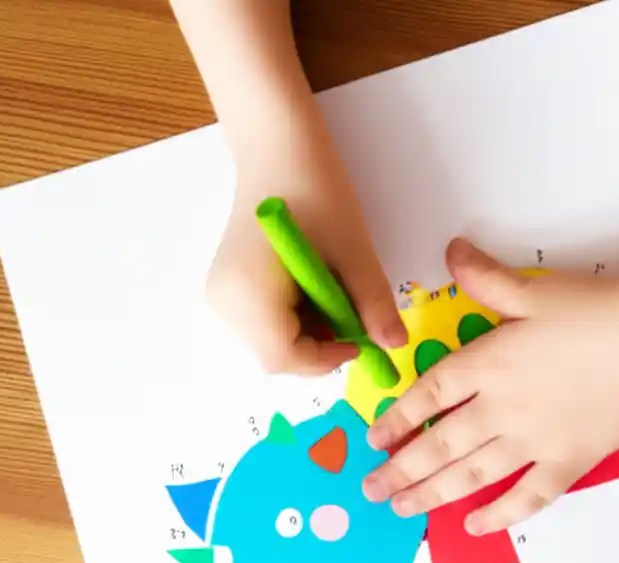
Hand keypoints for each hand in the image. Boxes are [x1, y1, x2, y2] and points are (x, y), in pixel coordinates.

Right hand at [205, 173, 406, 374]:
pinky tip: (314, 283)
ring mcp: (222, 297)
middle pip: (277, 355)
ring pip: (273, 340)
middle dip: (321, 344)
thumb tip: (396, 345)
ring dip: (312, 330)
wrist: (279, 148)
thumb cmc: (314, 190)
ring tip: (334, 288)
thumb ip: (371, 302)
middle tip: (351, 310)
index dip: (327, 357)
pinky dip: (296, 316)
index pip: (284, 357)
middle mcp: (224, 305)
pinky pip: (265, 322)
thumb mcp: (352, 250)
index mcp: (247, 297)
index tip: (360, 338)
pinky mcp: (229, 289)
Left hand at [360, 238, 618, 534]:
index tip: (373, 438)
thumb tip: (451, 251)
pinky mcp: (569, 462)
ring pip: (471, 475)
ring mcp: (534, 440)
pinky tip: (475, 525)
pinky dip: (499, 514)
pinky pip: (526, 497)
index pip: (429, 396)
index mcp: (488, 363)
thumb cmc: (597, 310)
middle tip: (370, 490)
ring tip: (402, 509)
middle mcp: (502, 408)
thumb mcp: (533, 289)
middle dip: (399, 470)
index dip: (396, 419)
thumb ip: (485, 278)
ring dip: (431, 494)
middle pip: (438, 445)